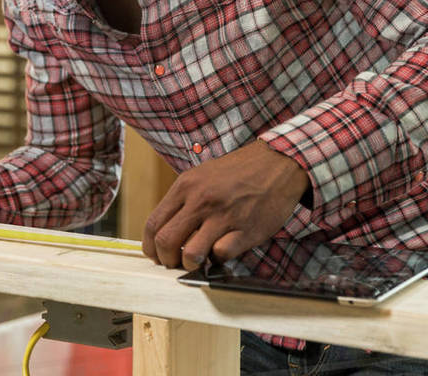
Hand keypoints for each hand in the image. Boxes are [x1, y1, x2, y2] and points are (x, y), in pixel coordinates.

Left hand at [142, 139, 309, 270]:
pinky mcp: (246, 230)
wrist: (276, 163)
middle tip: (174, 263)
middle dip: (166, 260)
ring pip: (192, 254)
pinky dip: (218, 259)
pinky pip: (221, 255)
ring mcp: (223, 216)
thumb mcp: (201, 176)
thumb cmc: (237, 172)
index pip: (153, 224)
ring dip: (191, 264)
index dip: (150, 247)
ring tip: (198, 261)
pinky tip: (222, 250)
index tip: (155, 255)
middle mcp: (201, 200)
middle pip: (166, 241)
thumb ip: (183, 201)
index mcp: (186, 186)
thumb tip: (164, 231)